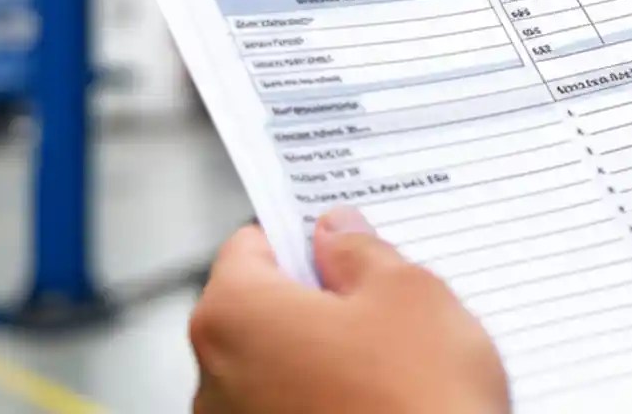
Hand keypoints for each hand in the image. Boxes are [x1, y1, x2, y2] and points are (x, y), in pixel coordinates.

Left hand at [190, 208, 509, 413]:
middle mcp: (214, 381)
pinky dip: (331, 402)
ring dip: (328, 359)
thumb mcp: (408, 293)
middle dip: (320, 303)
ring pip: (281, 368)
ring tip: (396, 366)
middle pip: (263, 311)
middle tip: (385, 304)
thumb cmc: (418, 400)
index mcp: (232, 316)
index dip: (304, 237)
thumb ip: (360, 252)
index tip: (343, 242)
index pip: (251, 246)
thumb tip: (337, 235)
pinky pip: (294, 411)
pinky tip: (383, 404)